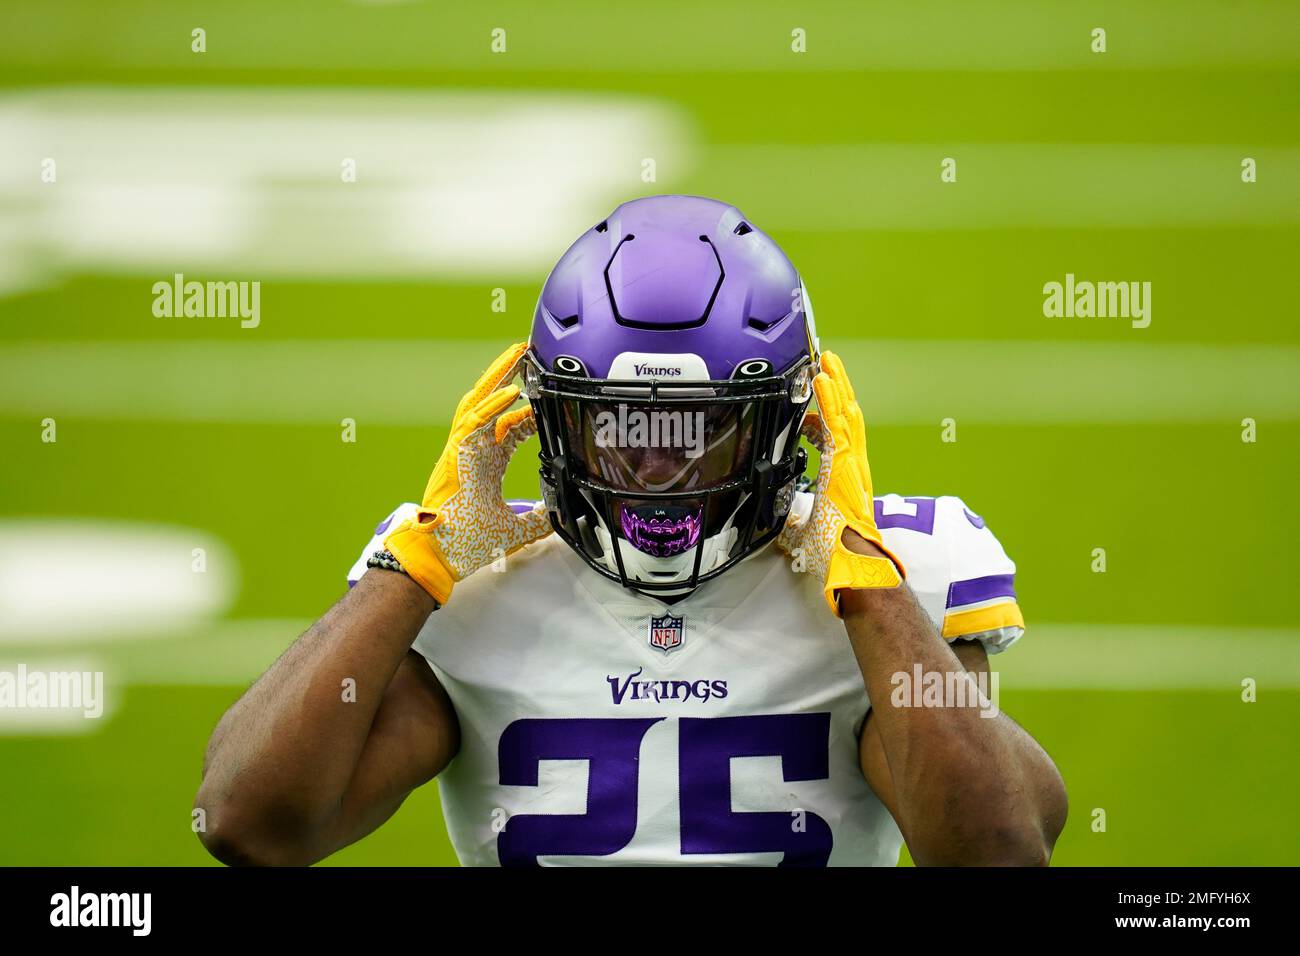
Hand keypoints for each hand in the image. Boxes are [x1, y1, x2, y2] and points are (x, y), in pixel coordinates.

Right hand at [384, 342, 550, 603]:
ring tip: (517, 353)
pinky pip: (475, 423)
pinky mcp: (455, 455)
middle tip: (528, 352)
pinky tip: (514, 392)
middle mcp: (473, 451)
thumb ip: (538, 520)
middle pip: (491, 403)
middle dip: (509, 375)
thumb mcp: (515, 530)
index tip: (546, 400)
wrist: (439, 555)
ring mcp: (462, 450)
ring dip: (498, 376)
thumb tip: (562, 516)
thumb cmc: (467, 544)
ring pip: (480, 402)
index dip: (527, 413)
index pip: (509, 428)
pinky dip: (493, 406)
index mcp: (485, 463)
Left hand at [777, 350, 904, 615]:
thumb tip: (780, 523)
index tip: (807, 410)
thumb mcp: (803, 531)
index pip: (833, 439)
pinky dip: (830, 399)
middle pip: (845, 417)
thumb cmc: (834, 553)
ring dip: (836, 384)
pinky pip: (837, 422)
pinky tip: (822, 378)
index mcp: (841, 478)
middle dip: (836, 388)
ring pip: (846, 413)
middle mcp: (851, 465)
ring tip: (825, 358)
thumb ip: (793, 521)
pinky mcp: (846, 461)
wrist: (851, 561)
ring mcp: (851, 461)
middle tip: (824, 361)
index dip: (822, 419)